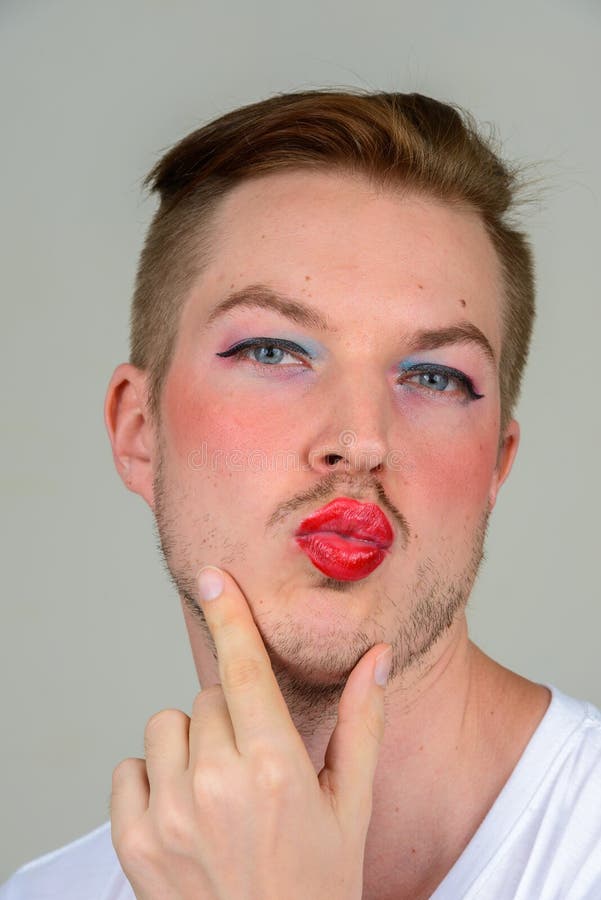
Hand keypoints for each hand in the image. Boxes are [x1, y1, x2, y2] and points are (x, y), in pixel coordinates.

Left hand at [110, 566, 391, 899]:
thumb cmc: (317, 885)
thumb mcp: (353, 806)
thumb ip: (362, 723)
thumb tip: (378, 656)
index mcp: (275, 767)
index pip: (244, 669)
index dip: (230, 616)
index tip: (214, 578)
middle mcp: (216, 784)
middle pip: (208, 698)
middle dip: (230, 717)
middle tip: (253, 766)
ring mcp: (169, 815)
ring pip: (166, 726)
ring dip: (190, 745)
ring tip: (218, 790)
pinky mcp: (133, 843)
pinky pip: (128, 770)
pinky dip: (152, 781)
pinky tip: (184, 813)